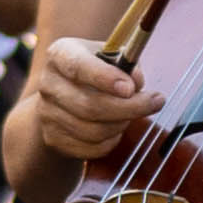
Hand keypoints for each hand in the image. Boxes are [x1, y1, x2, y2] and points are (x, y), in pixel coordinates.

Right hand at [22, 36, 163, 168]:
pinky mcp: (52, 138)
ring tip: (131, 113)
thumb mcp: (111, 56)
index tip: (130, 88)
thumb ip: (127, 64)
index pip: (78, 67)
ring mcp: (46, 113)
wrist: (63, 97)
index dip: (105, 78)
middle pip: (89, 105)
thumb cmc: (95, 71)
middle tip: (156, 102)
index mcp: (60, 54)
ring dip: (122, 124)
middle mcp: (48, 83)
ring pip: (93, 130)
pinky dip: (112, 141)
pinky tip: (116, 128)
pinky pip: (91, 148)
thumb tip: (136, 82)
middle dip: (129, 108)